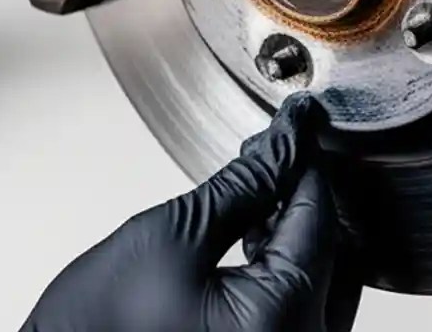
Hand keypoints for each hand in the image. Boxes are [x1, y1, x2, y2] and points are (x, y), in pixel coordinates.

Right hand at [21, 94, 362, 331]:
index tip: (299, 120)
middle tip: (277, 149)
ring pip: (324, 276)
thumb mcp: (173, 236)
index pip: (318, 216)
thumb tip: (286, 142)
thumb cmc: (96, 330)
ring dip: (299, 226)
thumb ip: (243, 185)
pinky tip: (259, 234)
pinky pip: (304, 304)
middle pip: (335, 247)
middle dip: (307, 191)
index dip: (305, 158)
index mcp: (284, 318)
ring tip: (261, 187)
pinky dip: (288, 262)